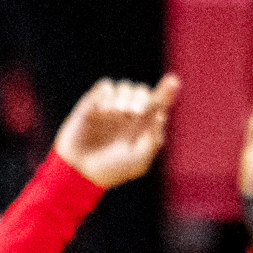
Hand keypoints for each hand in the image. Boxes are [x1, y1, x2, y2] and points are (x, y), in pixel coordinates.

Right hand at [54, 74, 179, 188]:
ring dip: (124, 97)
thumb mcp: (138, 161)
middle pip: (142, 91)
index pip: (160, 102)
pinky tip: (104, 110)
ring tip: (117, 113)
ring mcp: (112, 106)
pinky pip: (105, 86)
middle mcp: (130, 113)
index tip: (173, 81)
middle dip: (141, 98)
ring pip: (125, 86)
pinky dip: (108, 94)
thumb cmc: (112, 170)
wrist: (80, 171)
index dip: (167, 89)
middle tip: (134, 113)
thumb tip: (160, 115)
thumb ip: (152, 140)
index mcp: (145, 125)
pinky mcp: (94, 103)